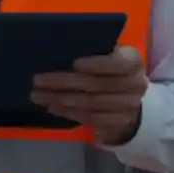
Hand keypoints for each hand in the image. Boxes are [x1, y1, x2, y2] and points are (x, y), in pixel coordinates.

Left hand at [30, 45, 147, 145]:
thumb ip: (90, 50)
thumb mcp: (106, 53)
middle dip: (63, 82)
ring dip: (60, 100)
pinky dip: (69, 112)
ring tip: (38, 96)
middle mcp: (136, 84)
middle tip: (37, 81)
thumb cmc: (109, 67)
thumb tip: (59, 49)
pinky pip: (91, 118)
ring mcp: (129, 106)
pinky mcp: (119, 123)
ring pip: (90, 104)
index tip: (74, 64)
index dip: (96, 64)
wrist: (128, 96)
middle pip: (96, 85)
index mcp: (133, 60)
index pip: (118, 63)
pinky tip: (53, 107)